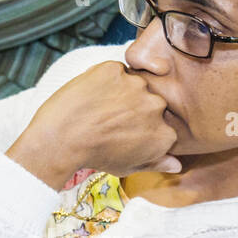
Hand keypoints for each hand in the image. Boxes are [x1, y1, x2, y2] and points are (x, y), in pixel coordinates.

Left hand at [6, 61, 179, 188]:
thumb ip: (155, 163)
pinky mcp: (115, 70)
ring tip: (97, 107)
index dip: (140, 128)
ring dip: (120, 92)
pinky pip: (114, 71)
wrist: (61, 138)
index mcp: (165, 134)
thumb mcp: (127, 167)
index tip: (123, 133)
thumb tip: (176, 164)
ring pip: (133, 84)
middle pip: (150, 102)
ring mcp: (136, 85)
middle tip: (108, 119)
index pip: (161, 125)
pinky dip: (103, 79)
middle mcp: (157, 107)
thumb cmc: (93, 156)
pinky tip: (90, 95)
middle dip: (133, 109)